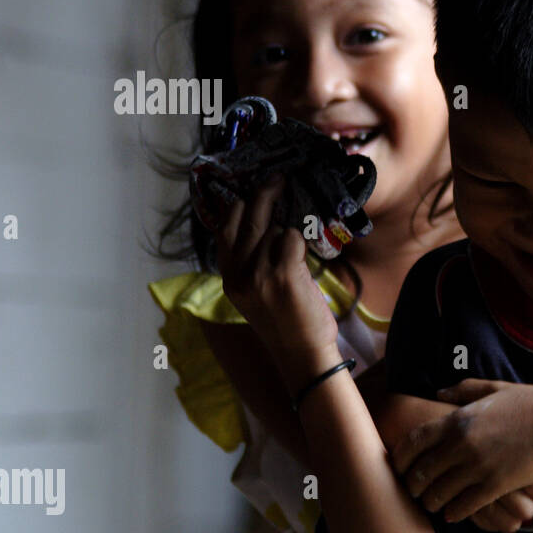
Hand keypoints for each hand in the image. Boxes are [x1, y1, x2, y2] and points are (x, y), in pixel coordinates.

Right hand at [212, 176, 339, 388]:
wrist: (303, 353)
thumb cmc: (287, 324)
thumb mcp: (256, 295)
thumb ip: (252, 266)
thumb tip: (266, 231)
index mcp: (229, 279)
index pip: (224, 232)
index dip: (236, 208)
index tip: (247, 192)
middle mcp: (239, 274)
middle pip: (247, 221)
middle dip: (262, 194)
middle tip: (277, 178)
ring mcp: (259, 274)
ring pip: (273, 229)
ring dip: (289, 224)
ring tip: (298, 222)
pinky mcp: (283, 275)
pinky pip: (293, 239)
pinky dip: (302, 240)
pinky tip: (308, 252)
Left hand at [390, 378, 532, 523]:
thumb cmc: (531, 401)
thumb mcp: (494, 388)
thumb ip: (463, 390)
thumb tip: (438, 393)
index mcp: (457, 419)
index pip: (413, 442)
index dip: (399, 458)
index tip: (397, 467)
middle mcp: (462, 444)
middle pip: (421, 472)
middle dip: (412, 485)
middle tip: (412, 491)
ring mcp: (478, 466)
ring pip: (439, 493)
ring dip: (431, 502)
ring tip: (431, 505)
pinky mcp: (497, 485)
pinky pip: (464, 506)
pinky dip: (454, 513)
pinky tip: (453, 514)